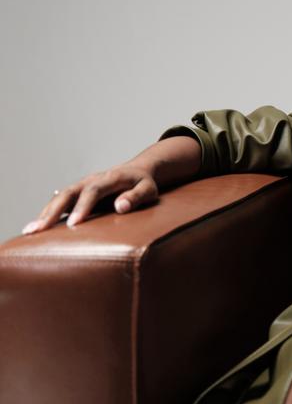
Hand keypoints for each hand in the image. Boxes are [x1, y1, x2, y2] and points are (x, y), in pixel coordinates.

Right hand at [21, 164, 158, 233]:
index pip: (93, 191)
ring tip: (30, 231)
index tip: (74, 223)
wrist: (137, 172)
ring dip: (45, 213)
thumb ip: (137, 196)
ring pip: (60, 197)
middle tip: (39, 229)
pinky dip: (48, 213)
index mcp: (110, 178)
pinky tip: (37, 228)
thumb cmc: (144, 184)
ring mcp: (82, 186)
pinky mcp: (78, 194)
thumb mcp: (149, 189)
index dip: (82, 207)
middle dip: (52, 211)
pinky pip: (60, 202)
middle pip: (68, 193)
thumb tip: (121, 207)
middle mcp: (91, 180)